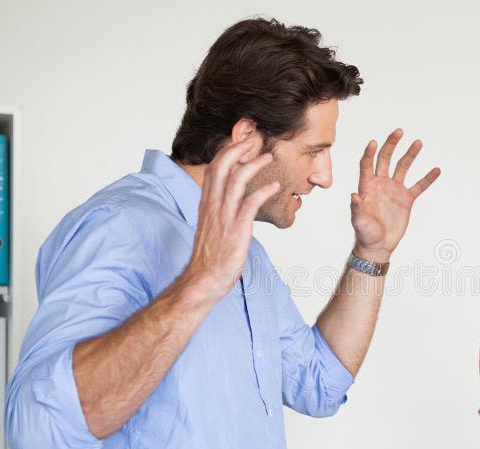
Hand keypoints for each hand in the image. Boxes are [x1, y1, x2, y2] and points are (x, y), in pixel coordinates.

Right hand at [183, 138, 279, 300]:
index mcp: (206, 203)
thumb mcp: (211, 226)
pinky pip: (251, 202)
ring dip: (254, 165)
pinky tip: (275, 186)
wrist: (204, 278)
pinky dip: (264, 191)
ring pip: (237, 179)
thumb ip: (218, 210)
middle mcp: (213, 205)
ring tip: (268, 157)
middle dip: (237, 148)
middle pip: (221, 166)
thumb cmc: (209, 256)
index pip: (212, 168)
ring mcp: (224, 215)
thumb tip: (230, 201)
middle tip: (253, 140)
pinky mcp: (237, 228)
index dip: (226, 152)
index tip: (239, 142)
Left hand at [351, 129, 440, 261]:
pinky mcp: (406, 199)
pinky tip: (436, 169)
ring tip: (417, 142)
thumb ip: (357, 208)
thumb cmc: (365, 234)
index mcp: (367, 187)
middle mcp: (381, 184)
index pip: (367, 165)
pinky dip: (427, 178)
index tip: (373, 142)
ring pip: (403, 167)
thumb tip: (354, 195)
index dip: (369, 153)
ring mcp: (394, 190)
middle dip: (391, 145)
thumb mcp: (359, 221)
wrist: (378, 246)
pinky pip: (418, 186)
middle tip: (399, 131)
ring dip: (410, 155)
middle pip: (385, 159)